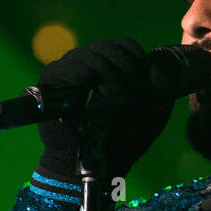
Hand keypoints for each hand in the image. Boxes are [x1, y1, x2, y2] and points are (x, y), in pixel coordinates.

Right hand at [36, 36, 173, 180]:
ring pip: (84, 54)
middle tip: (130, 87)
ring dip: (104, 69)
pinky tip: (89, 83)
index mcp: (112, 69)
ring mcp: (68, 76)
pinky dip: (76, 72)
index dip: (133, 52)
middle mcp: (88, 68)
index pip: (120, 44)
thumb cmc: (126, 140)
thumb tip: (156, 68)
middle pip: (103, 45)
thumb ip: (161, 89)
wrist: (101, 166)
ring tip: (112, 93)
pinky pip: (59, 68)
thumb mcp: (153, 114)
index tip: (142, 71)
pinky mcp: (49, 88)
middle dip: (122, 62)